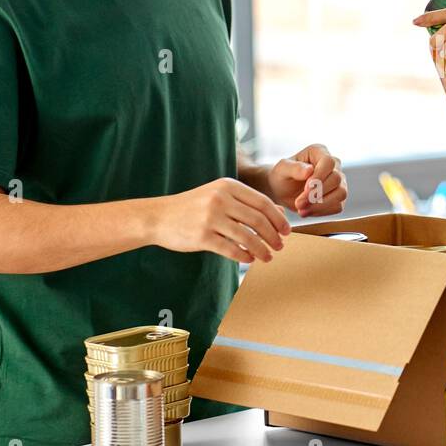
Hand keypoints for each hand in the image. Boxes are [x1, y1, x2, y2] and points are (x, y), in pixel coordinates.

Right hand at [154, 177, 290, 262]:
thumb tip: (279, 212)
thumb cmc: (194, 207)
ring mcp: (210, 218)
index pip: (262, 202)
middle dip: (273, 235)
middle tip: (280, 246)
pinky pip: (231, 249)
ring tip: (268, 257)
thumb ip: (248, 202)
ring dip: (262, 249)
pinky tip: (249, 259)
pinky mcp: (202, 236)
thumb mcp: (221, 196)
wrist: (159, 216)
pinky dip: (244, 256)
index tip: (286, 231)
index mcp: (227, 186)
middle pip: (258, 219)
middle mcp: (220, 199)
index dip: (278, 219)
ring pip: (247, 236)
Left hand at [267, 144, 347, 216]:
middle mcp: (333, 165)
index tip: (305, 189)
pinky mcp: (338, 197)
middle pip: (336, 179)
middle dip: (317, 194)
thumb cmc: (282, 175)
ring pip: (341, 193)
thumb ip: (294, 168)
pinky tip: (307, 212)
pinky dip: (322, 212)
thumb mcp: (282, 169)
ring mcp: (339, 182)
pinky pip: (338, 206)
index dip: (319, 176)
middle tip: (299, 203)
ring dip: (321, 205)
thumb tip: (309, 170)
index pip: (328, 162)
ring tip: (302, 210)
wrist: (282, 191)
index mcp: (320, 152)